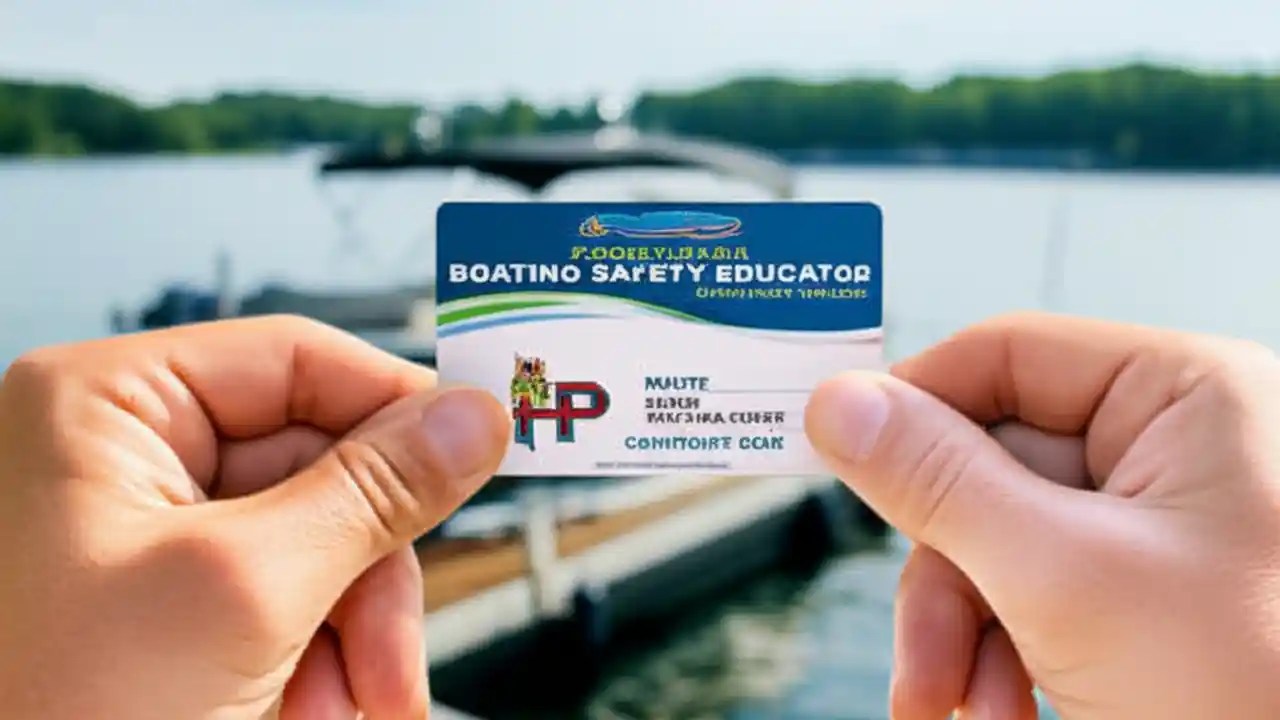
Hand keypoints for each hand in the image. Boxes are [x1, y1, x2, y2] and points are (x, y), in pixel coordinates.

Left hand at [0, 317, 509, 718]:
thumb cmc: (56, 714)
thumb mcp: (246, 591)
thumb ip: (373, 493)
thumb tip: (469, 420)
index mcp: (108, 406)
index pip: (299, 361)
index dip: (402, 408)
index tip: (485, 445)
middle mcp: (128, 456)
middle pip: (323, 468)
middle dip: (368, 576)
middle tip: (390, 658)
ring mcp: (150, 534)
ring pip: (320, 546)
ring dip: (352, 636)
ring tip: (340, 710)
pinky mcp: (175, 602)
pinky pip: (292, 601)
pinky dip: (319, 664)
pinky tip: (307, 712)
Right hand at [805, 313, 1279, 718]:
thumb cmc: (1248, 691)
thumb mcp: (1065, 580)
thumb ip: (939, 482)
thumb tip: (837, 405)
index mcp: (1185, 396)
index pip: (1004, 357)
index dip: (911, 408)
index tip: (835, 456)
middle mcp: (1174, 446)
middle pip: (988, 469)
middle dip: (947, 579)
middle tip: (924, 669)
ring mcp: (1162, 522)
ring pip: (1001, 542)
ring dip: (965, 634)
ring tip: (965, 712)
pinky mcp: (1148, 589)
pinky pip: (1037, 592)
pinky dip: (1004, 655)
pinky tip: (1006, 713)